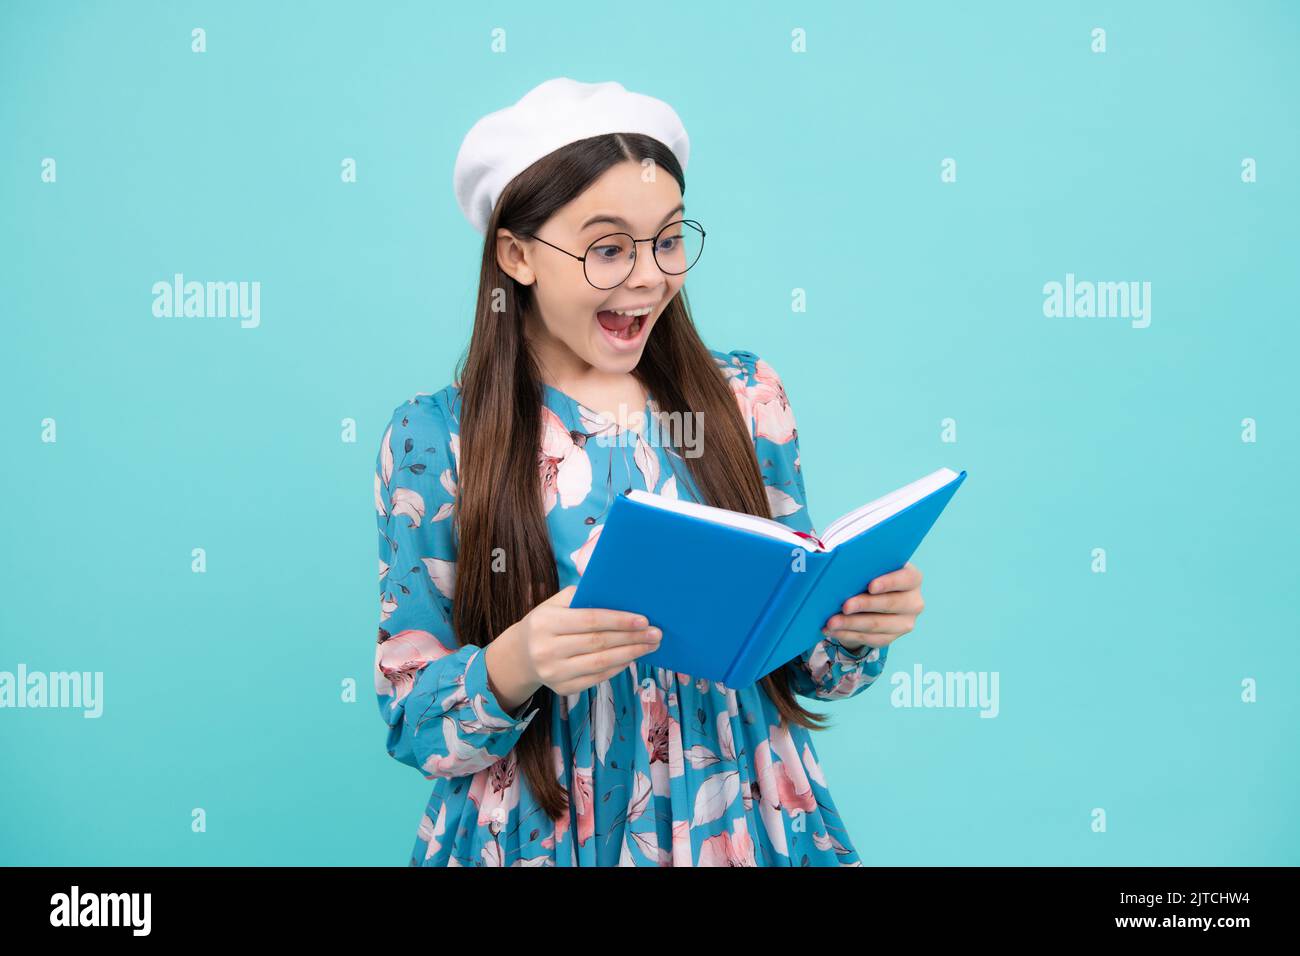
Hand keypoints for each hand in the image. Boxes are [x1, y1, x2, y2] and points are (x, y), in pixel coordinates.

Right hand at [511, 585, 661, 696]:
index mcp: (546, 622)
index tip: (643, 619)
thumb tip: (621, 595)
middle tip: (656, 633)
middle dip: (631, 637)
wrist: (521, 656)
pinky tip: (631, 658)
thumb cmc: (547, 622)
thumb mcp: (555, 603)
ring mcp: (554, 672)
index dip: (619, 620)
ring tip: (650, 646)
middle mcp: (546, 649)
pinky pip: (597, 678)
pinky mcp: (562, 688)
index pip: (589, 620)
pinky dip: (618, 667)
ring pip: (601, 663)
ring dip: (630, 654)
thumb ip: (583, 597)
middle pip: (599, 643)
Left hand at [822, 561, 923, 649]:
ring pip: (878, 625)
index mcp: (912, 579)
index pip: (905, 579)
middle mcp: (913, 602)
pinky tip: (836, 631)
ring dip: (852, 624)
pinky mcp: (892, 637)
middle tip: (844, 606)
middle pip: (890, 604)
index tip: (870, 586)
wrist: (876, 597)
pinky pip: (871, 639)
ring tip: (832, 623)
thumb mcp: (874, 568)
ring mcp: (905, 622)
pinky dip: (850, 635)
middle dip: (864, 605)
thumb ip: (867, 567)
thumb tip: (844, 570)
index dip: (889, 582)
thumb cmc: (872, 576)